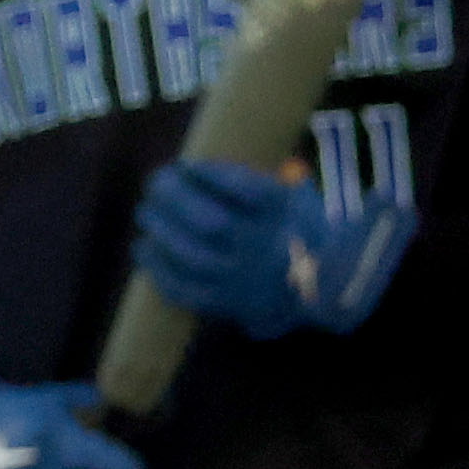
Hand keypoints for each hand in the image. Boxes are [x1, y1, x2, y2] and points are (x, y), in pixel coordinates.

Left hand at [132, 160, 415, 340]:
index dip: (211, 175)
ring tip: (146, 212)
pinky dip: (159, 270)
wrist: (324, 286)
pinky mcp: (228, 304)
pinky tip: (144, 249)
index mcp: (284, 217)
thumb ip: (261, 177)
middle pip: (212, 223)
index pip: (246, 190)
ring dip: (161, 231)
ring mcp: (244, 279)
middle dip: (175, 200)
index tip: (188, 164)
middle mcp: (264, 248)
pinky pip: (187, 290)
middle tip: (156, 182)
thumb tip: (208, 167)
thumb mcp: (296, 195)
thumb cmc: (300, 229)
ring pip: (194, 257)